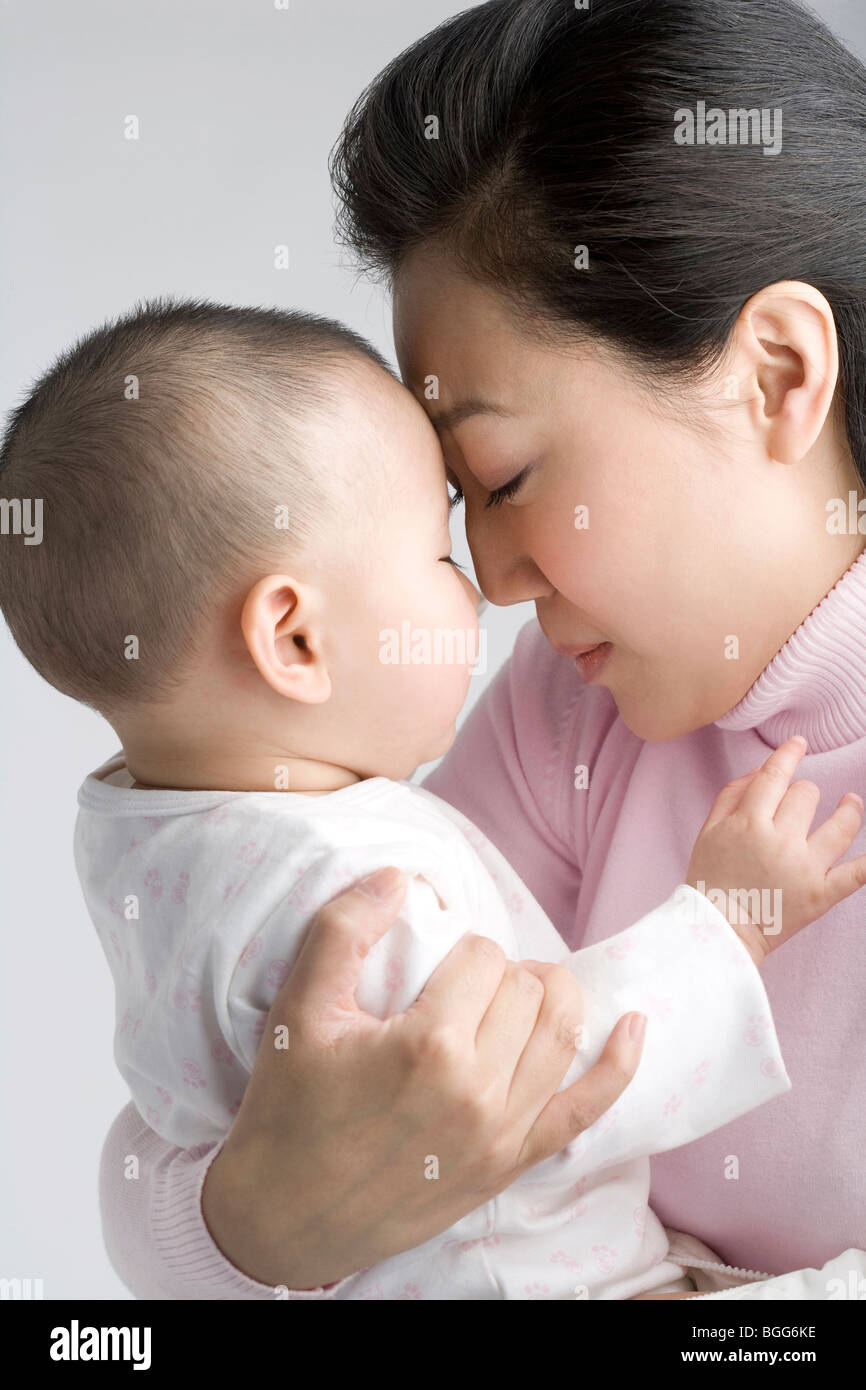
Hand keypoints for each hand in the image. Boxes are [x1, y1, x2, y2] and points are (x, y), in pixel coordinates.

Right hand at [202, 867, 646, 1288]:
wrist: (283, 1215)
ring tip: (519, 990)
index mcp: (427, 1045)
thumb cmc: (288, 1108)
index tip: (432, 969)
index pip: (482, 956)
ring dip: (551, 997)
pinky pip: (585, 1112)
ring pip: (563, 1032)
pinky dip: (618, 1066)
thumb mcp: (295, 1010)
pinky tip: (634, 1027)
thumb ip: (343, 930)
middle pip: (527, 989)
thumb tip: (397, 874)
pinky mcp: (510, 1165)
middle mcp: (476, 1090)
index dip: (460, 949)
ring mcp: (501, 1133)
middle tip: (462, 986)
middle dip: (500, 973)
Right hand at [686, 736, 865, 966]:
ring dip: (849, 809)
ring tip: (851, 803)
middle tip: (795, 806)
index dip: (789, 754)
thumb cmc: (710, 880)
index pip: (775, 776)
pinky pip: (857, 874)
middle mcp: (780, 842)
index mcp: (749, 824)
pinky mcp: (821, 895)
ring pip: (842, 825)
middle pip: (807, 795)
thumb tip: (762, 771)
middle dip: (802, 793)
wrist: (719, 932)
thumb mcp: (708, 831)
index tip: (798, 744)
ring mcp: (805, 868)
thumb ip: (733, 795)